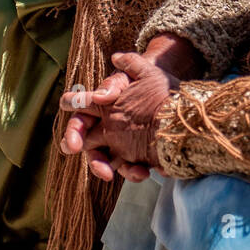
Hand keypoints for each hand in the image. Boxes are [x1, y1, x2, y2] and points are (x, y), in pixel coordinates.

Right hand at [58, 35, 202, 180]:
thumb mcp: (140, 74)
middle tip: (76, 151)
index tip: (72, 140)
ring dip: (101, 167)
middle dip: (77, 146)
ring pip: (103, 159)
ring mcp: (119, 143)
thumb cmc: (151, 81)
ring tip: (108, 175)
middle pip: (83, 140)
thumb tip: (101, 93)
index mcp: (100, 106)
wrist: (176, 95)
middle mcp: (104, 127)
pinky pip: (130, 167)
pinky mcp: (136, 155)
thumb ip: (120, 79)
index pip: (78, 114)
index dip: (73, 126)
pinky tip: (145, 171)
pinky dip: (134, 172)